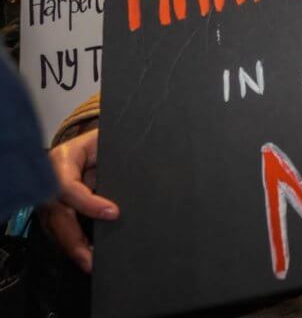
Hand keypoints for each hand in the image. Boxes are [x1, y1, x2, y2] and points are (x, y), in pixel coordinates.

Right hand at [40, 129, 118, 272]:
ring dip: (73, 247)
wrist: (95, 140)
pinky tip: (87, 257)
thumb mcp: (108, 141)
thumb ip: (118, 155)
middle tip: (92, 258)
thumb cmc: (104, 140)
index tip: (114, 213)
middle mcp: (52, 180)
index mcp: (64, 159)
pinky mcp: (55, 209)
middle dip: (73, 239)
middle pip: (56, 215)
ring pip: (55, 227)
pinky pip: (60, 230)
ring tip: (91, 264)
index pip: (69, 187)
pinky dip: (73, 245)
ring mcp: (50, 197)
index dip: (88, 203)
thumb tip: (146, 171)